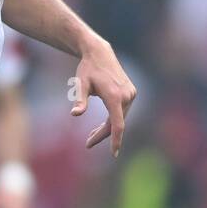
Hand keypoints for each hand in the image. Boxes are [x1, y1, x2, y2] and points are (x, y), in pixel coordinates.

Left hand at [70, 34, 136, 156]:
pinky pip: (121, 111)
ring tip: (90, 136)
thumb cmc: (87, 69)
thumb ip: (80, 100)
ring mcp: (131, 94)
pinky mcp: (131, 92)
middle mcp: (127, 96)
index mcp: (115, 97)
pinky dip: (112, 119)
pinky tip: (101, 125)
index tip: (114, 153)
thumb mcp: (81, 84)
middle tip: (87, 144)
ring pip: (119, 118)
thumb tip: (75, 114)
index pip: (117, 125)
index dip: (116, 140)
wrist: (100, 53)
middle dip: (102, 135)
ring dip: (106, 128)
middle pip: (116, 124)